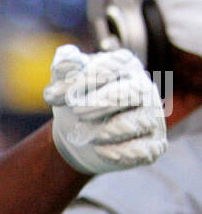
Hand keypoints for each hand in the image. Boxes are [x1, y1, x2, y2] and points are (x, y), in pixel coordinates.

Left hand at [44, 45, 165, 174]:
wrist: (79, 134)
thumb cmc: (76, 100)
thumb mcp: (65, 82)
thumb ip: (64, 68)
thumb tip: (65, 61)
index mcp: (125, 66)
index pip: (115, 66)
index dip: (88, 78)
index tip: (61, 92)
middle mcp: (143, 89)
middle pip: (134, 91)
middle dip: (105, 101)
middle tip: (78, 110)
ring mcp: (151, 117)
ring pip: (142, 121)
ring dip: (114, 129)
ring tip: (91, 136)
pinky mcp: (152, 144)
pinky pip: (143, 150)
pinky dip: (122, 152)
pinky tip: (100, 150)